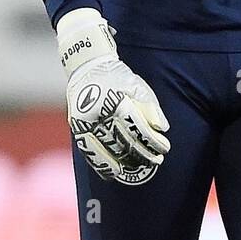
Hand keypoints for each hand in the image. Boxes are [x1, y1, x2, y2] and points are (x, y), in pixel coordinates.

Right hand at [58, 8, 170, 184]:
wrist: (86, 66)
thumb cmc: (117, 76)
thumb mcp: (136, 84)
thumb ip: (150, 106)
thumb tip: (163, 128)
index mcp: (113, 101)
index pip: (136, 127)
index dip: (152, 141)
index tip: (164, 148)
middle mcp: (95, 113)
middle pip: (121, 141)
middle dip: (142, 154)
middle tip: (157, 160)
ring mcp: (82, 122)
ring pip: (105, 150)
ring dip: (124, 163)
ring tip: (140, 168)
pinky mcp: (75, 127)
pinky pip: (88, 151)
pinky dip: (101, 164)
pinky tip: (114, 173)